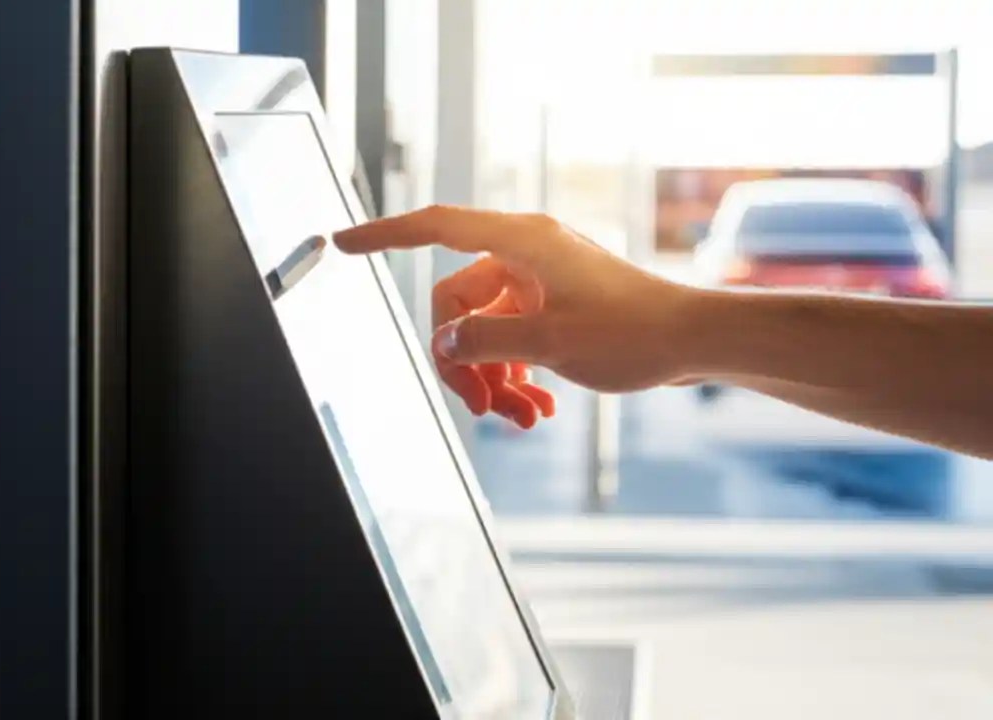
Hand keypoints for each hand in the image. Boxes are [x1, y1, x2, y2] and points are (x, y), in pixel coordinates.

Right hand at [334, 205, 694, 427]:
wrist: (695, 342)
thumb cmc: (634, 331)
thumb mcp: (548, 342)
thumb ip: (484, 342)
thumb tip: (442, 344)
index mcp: (519, 244)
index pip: (435, 229)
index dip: (384, 235)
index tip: (343, 245)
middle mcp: (524, 255)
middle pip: (456, 305)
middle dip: (463, 362)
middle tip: (482, 409)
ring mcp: (539, 282)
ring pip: (485, 331)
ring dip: (494, 377)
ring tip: (521, 417)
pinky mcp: (555, 307)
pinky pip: (513, 339)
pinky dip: (516, 374)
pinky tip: (536, 410)